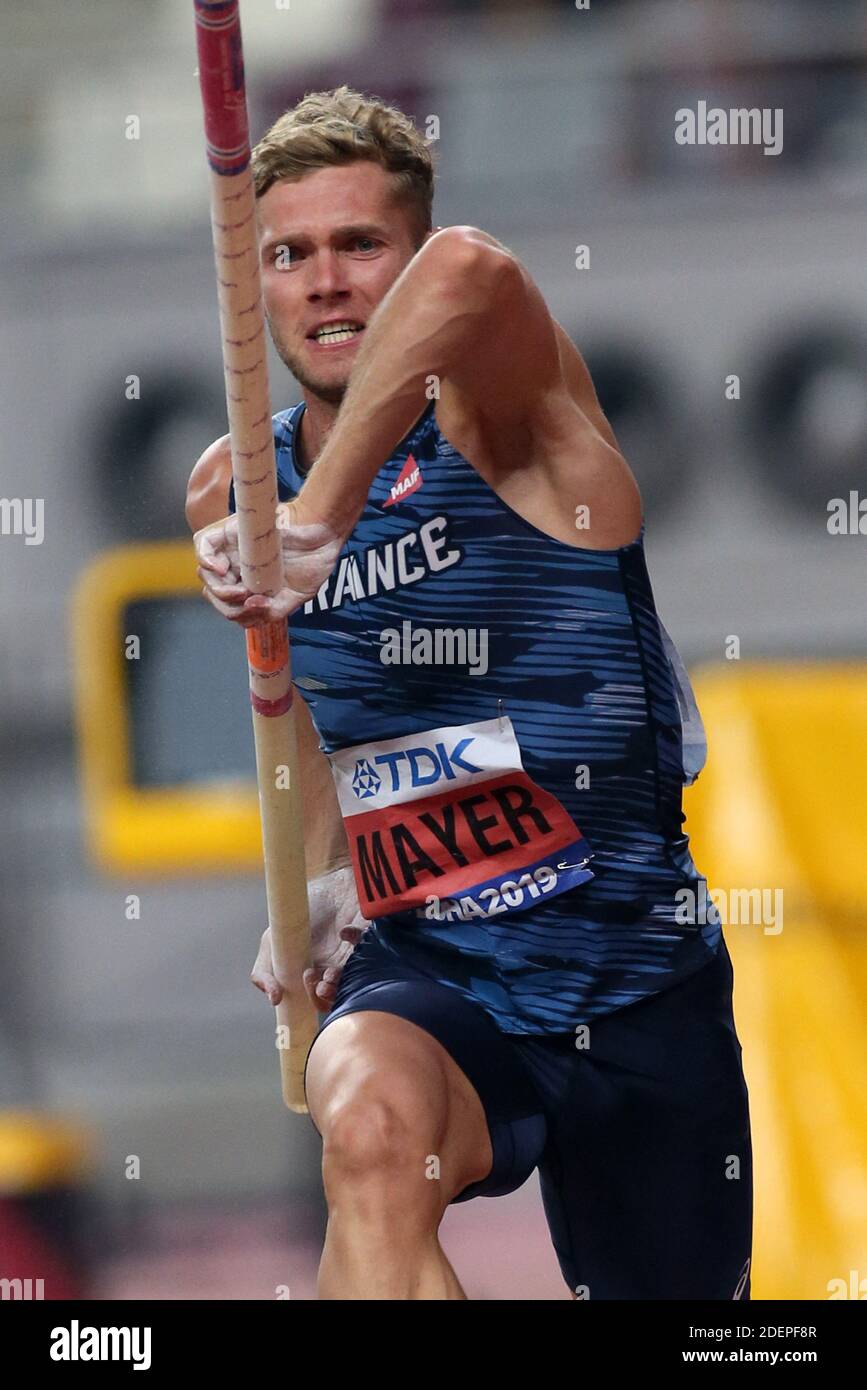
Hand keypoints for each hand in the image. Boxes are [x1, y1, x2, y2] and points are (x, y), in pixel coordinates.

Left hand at [195, 501, 343, 626]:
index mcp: (253, 583)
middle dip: (228, 606)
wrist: (324, 532)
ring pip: (206, 574)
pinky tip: (223, 570)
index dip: (237, 614)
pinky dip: (206, 560)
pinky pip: (202, 543)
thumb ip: (275, 610)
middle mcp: (239, 566)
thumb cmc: (314, 558)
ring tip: (243, 590)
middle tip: (249, 599)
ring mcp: (232, 549)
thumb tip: (250, 606)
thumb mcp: (298, 596)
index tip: (256, 610)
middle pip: (214, 593)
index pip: (229, 605)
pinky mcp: (230, 530)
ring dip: (221, 590)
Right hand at [250, 866, 366, 1013]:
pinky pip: (370, 948)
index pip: (320, 1000)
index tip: (307, 982)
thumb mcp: (273, 941)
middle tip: (320, 982)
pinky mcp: (371, 938)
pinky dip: (355, 941)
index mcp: (316, 972)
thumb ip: (265, 971)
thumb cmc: (301, 911)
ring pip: (356, 981)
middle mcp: (338, 967)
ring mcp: (356, 954)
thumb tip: (274, 999)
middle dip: (328, 994)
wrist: (325, 881)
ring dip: (344, 979)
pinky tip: (344, 931)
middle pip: (339, 996)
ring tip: (332, 971)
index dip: (315, 999)